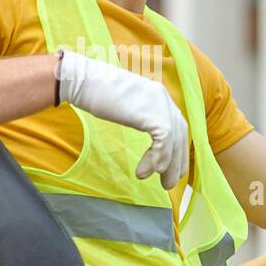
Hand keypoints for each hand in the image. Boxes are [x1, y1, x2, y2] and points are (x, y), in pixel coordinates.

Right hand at [57, 50, 188, 188]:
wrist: (84, 81)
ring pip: (175, 140)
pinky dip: (160, 158)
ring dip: (169, 165)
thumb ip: (140, 116)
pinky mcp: (150, 112)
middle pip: (180, 135)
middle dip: (177, 162)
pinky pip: (164, 140)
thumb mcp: (126, 106)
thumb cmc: (97, 94)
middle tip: (169, 183)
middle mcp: (163, 98)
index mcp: (158, 95)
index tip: (171, 169)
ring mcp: (158, 104)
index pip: (177, 126)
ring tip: (162, 183)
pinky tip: (150, 171)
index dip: (177, 150)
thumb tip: (146, 136)